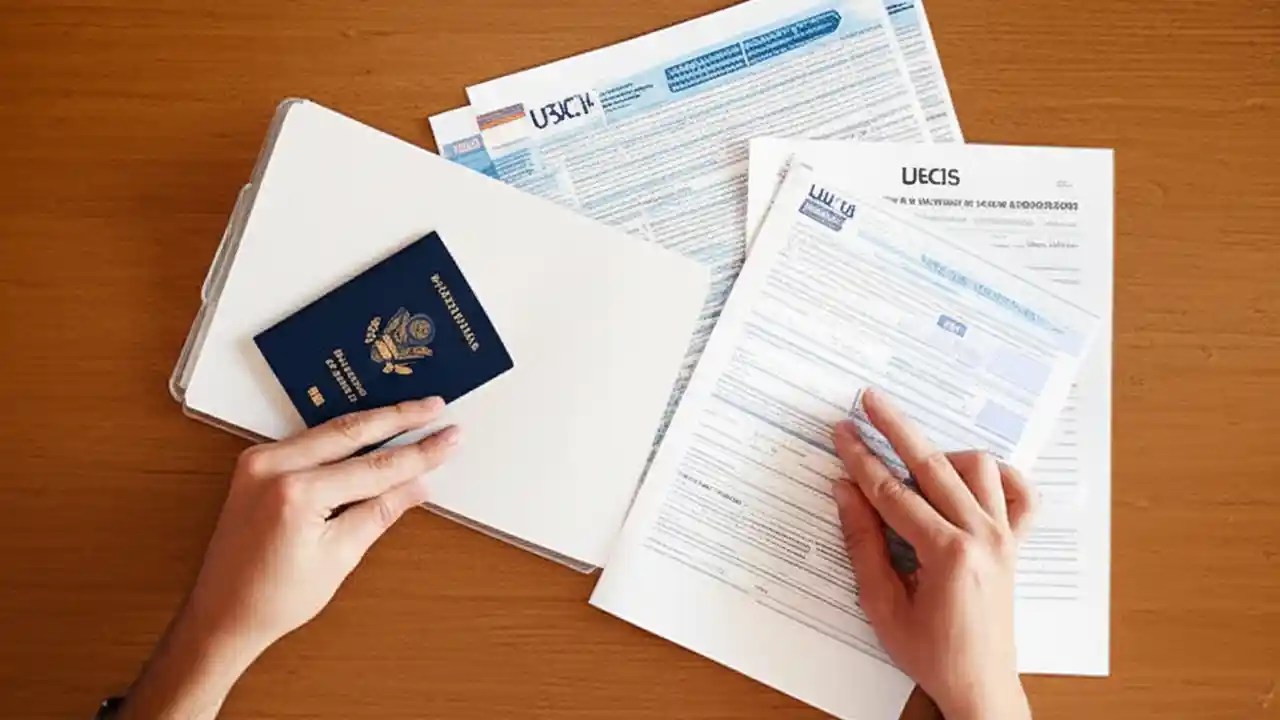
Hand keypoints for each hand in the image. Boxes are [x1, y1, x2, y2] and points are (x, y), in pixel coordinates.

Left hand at [121, 398, 457, 719]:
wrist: (221, 612)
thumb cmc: (275, 597)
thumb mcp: (340, 556)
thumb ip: (380, 511)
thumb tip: (418, 484)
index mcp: (296, 493)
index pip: (375, 466)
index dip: (419, 453)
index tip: (450, 437)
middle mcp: (273, 466)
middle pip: (351, 432)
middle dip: (399, 418)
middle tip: (435, 406)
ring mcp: (260, 461)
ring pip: (330, 431)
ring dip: (373, 422)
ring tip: (412, 412)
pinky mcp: (256, 464)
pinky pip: (310, 440)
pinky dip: (344, 435)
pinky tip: (371, 429)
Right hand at [831, 389, 1035, 719]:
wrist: (979, 684)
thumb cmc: (931, 653)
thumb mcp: (882, 604)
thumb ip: (863, 542)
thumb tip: (845, 491)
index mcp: (947, 554)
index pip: (893, 493)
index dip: (861, 460)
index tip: (841, 433)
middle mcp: (982, 536)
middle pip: (932, 466)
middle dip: (896, 429)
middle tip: (870, 402)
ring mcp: (1004, 537)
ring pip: (977, 468)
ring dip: (942, 454)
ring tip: (911, 457)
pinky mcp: (1015, 543)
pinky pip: (1019, 493)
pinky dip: (998, 475)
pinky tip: (970, 473)